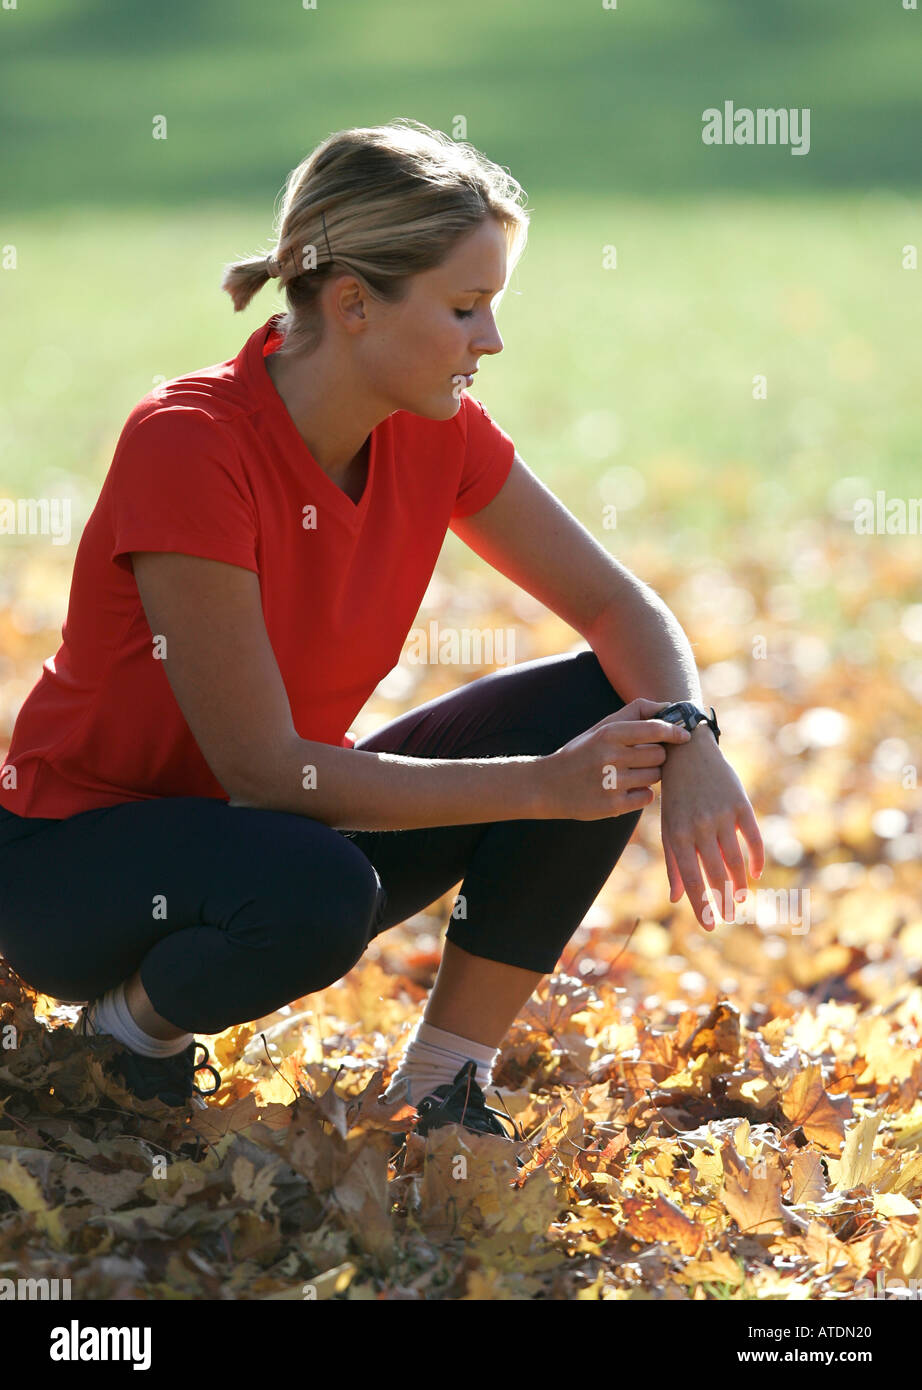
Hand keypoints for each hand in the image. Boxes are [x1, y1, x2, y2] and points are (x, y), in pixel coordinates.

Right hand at [541, 697, 692, 819]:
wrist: (547, 785)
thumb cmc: (581, 752)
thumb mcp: (601, 727)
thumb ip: (635, 712)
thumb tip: (669, 705)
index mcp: (608, 734)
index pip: (655, 730)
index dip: (675, 731)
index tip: (685, 735)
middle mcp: (611, 757)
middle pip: (659, 755)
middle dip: (656, 756)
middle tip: (641, 757)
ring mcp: (612, 783)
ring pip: (655, 776)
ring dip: (650, 774)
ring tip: (629, 773)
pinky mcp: (613, 806)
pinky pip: (647, 796)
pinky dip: (642, 793)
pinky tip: (624, 788)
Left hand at [659, 728, 764, 930]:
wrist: (687, 753)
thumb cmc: (675, 796)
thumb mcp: (667, 826)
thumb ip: (673, 863)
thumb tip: (675, 898)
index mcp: (677, 834)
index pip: (691, 878)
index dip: (701, 905)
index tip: (709, 927)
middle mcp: (699, 826)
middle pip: (716, 873)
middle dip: (723, 900)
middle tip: (729, 918)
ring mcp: (722, 815)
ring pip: (735, 860)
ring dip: (740, 884)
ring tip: (740, 900)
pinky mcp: (741, 804)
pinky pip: (753, 838)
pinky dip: (756, 859)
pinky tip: (755, 874)